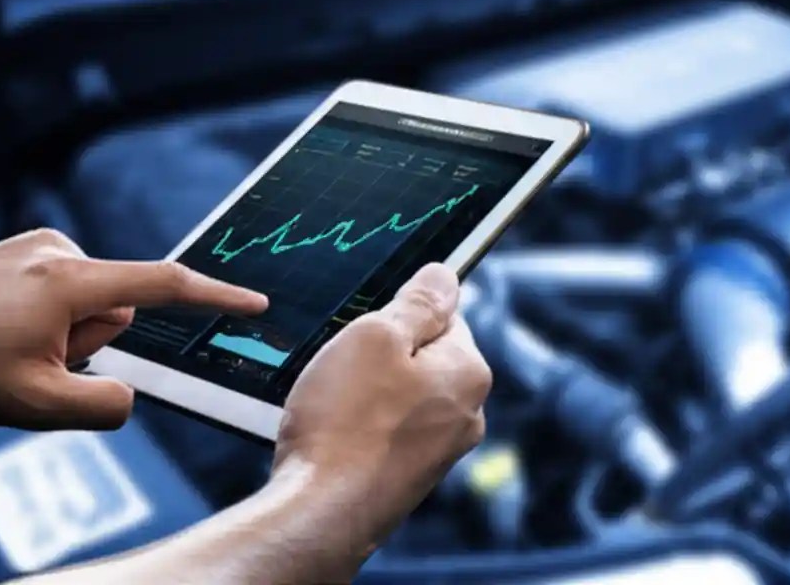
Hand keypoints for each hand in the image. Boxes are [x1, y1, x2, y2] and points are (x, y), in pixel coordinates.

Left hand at [0, 228, 266, 429]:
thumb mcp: (31, 404)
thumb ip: (100, 406)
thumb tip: (128, 395)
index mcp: (71, 282)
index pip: (165, 286)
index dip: (217, 297)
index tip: (255, 302)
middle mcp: (60, 253)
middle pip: (117, 311)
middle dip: (88, 344)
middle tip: (30, 362)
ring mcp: (39, 248)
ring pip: (88, 304)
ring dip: (63, 334)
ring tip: (4, 345)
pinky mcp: (22, 250)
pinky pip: (62, 291)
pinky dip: (45, 318)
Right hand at [272, 263, 490, 577]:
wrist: (319, 512)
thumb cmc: (344, 422)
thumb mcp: (376, 336)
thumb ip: (418, 302)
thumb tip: (445, 276)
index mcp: (470, 371)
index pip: (445, 315)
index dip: (399, 313)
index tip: (366, 327)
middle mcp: (466, 414)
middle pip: (422, 357)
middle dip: (381, 354)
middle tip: (343, 365)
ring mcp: (439, 451)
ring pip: (400, 395)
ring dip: (365, 391)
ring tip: (333, 402)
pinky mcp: (407, 478)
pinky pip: (384, 431)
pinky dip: (358, 425)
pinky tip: (332, 432)